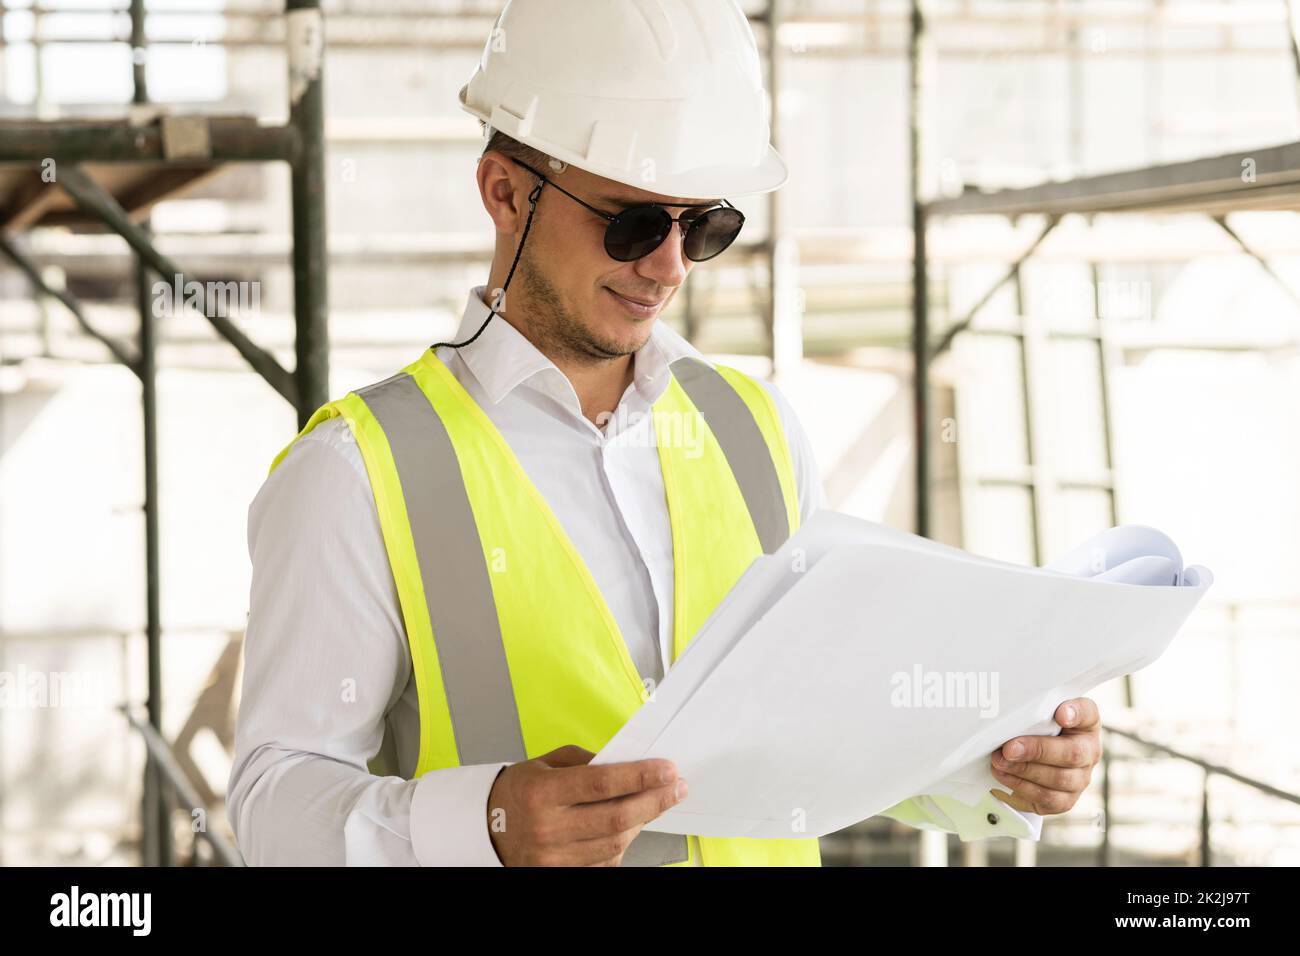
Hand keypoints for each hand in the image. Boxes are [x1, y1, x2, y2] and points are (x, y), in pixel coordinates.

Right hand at [485, 744, 687, 865]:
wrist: (487, 827)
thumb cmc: (520, 791)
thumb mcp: (546, 763)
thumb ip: (587, 761)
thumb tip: (629, 764)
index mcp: (541, 792)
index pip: (601, 783)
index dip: (640, 776)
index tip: (667, 769)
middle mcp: (547, 828)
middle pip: (615, 818)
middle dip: (654, 800)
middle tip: (676, 787)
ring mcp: (553, 857)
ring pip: (615, 843)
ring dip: (644, 821)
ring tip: (657, 802)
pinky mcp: (560, 874)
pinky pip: (605, 861)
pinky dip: (623, 843)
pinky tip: (630, 826)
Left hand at [988, 697, 1101, 815]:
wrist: (1031, 760)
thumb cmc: (1035, 730)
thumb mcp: (1036, 713)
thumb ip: (1032, 707)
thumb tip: (1009, 710)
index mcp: (1085, 723)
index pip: (1088, 713)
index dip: (1075, 713)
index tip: (1061, 714)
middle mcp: (1089, 751)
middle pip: (1073, 753)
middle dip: (1037, 750)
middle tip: (1009, 748)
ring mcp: (1080, 778)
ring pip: (1059, 779)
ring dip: (1024, 770)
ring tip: (999, 761)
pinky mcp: (1065, 800)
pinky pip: (1047, 798)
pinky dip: (1021, 786)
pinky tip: (1003, 775)